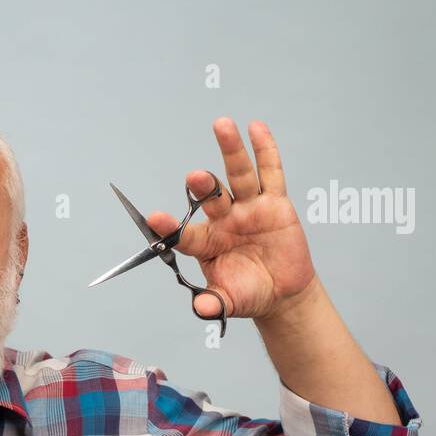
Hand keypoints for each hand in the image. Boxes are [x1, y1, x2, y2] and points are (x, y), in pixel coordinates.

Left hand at [144, 117, 316, 321]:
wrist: (281, 293)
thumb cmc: (249, 293)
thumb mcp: (229, 303)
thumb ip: (212, 304)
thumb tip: (199, 309)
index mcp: (206, 243)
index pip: (184, 233)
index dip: (169, 226)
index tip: (154, 218)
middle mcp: (223, 220)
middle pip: (211, 196)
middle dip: (203, 186)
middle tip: (194, 176)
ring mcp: (248, 208)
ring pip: (238, 176)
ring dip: (231, 151)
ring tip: (221, 126)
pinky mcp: (274, 203)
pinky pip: (270, 174)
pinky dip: (265, 151)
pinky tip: (256, 128)